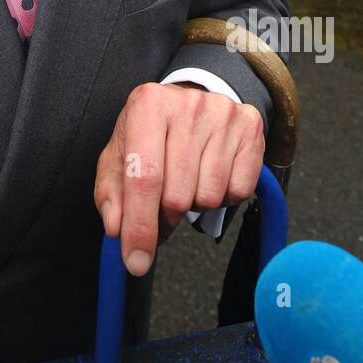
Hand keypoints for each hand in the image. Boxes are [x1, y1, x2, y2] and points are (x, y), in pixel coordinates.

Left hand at [93, 82, 263, 275]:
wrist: (190, 100)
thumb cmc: (150, 134)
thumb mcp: (120, 156)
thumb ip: (111, 194)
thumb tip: (117, 228)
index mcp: (147, 105)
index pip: (144, 178)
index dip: (140, 226)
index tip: (137, 262)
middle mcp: (187, 104)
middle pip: (178, 195)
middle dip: (166, 216)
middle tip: (162, 205)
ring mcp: (223, 113)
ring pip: (209, 197)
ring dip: (195, 204)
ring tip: (187, 181)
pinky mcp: (250, 126)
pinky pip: (239, 191)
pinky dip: (224, 197)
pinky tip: (211, 175)